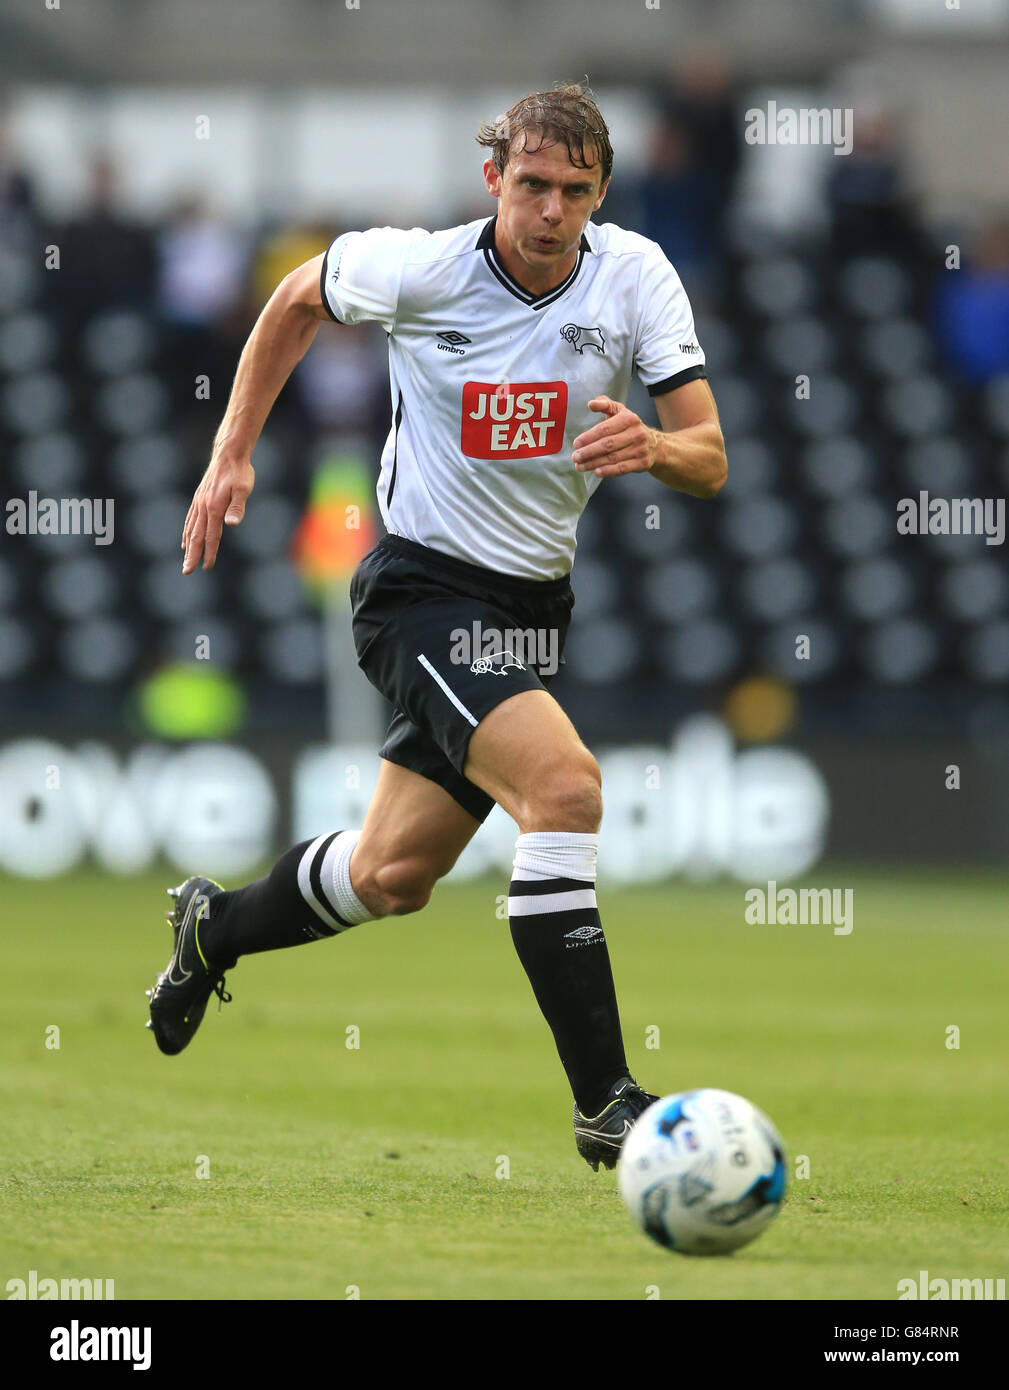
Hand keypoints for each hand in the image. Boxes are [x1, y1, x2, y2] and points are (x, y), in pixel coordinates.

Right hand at [181, 455, 254, 573]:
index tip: (207, 566)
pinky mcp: (199, 498)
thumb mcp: (244, 489)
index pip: (211, 536)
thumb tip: (231, 524)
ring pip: (191, 528)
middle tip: (187, 571)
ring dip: (188, 546)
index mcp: (214, 507)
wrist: (229, 453)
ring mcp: (199, 502)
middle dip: (192, 555)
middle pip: (196, 535)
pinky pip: (190, 519)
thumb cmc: (240, 472)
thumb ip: (238, 507)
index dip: (210, 552)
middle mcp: (203, 506)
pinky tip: (185, 540)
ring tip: (186, 560)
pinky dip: (186, 532)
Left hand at [572, 396, 654, 477]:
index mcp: (629, 419)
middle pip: (608, 444)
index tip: (576, 443)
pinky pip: (622, 468)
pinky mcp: (642, 463)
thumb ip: (605, 405)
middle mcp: (636, 433)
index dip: (589, 436)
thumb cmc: (631, 428)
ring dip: (593, 463)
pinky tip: (596, 471)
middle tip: (575, 456)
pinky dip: (608, 471)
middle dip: (589, 451)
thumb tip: (591, 403)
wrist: (655, 445)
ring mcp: (640, 449)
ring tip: (579, 466)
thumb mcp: (620, 412)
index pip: (605, 429)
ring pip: (613, 458)